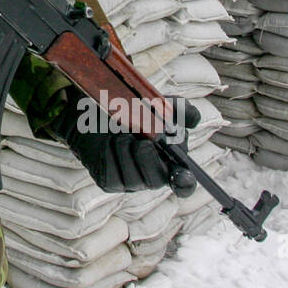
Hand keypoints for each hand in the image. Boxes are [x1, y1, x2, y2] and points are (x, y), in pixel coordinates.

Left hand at [51, 88, 199, 194]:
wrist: (92, 112)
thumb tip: (195, 119)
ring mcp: (130, 181)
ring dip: (125, 149)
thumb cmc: (128, 111)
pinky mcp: (109, 181)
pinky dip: (109, 153)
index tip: (181, 175)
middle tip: (140, 139)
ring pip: (132, 177)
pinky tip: (107, 140)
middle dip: (148, 157)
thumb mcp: (154, 104)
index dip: (184, 182)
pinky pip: (112, 174)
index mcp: (169, 161)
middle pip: (156, 179)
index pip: (183, 183)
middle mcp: (152, 175)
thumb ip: (177, 109)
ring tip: (118, 132)